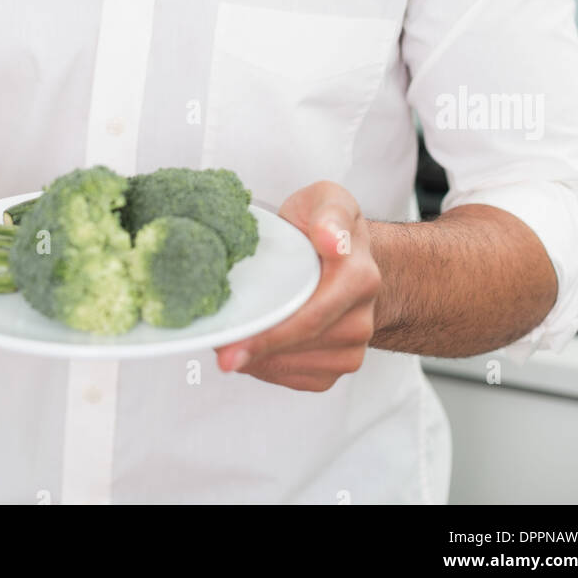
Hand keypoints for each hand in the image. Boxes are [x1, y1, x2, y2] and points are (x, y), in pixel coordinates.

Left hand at [214, 181, 380, 390]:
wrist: (346, 255)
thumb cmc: (326, 225)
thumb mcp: (329, 200)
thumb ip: (331, 213)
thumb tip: (330, 239)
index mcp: (359, 278)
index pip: (311, 317)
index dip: (270, 334)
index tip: (234, 345)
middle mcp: (360, 319)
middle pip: (300, 345)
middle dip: (254, 350)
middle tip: (216, 350)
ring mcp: (352, 347)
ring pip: (296, 366)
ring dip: (258, 360)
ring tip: (228, 342)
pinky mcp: (337, 364)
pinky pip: (298, 377)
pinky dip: (269, 368)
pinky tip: (251, 350)